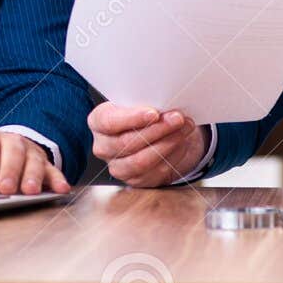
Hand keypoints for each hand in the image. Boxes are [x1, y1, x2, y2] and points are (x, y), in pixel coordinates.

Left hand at [0, 130, 69, 195]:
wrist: (6, 151)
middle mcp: (12, 141)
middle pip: (13, 151)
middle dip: (10, 170)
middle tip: (5, 188)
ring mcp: (30, 152)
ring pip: (34, 161)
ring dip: (32, 176)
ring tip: (30, 191)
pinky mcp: (45, 164)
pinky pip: (53, 171)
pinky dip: (58, 180)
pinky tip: (61, 189)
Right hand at [88, 102, 207, 187]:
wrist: (152, 133)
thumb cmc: (143, 113)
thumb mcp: (141, 102)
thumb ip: (147, 103)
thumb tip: (166, 105)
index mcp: (98, 122)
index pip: (108, 122)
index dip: (131, 118)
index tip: (154, 113)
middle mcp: (103, 146)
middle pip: (126, 142)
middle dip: (156, 130)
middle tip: (177, 118)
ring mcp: (117, 166)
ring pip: (141, 160)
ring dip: (167, 143)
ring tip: (184, 129)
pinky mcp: (135, 180)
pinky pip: (155, 172)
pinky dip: (172, 155)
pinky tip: (181, 142)